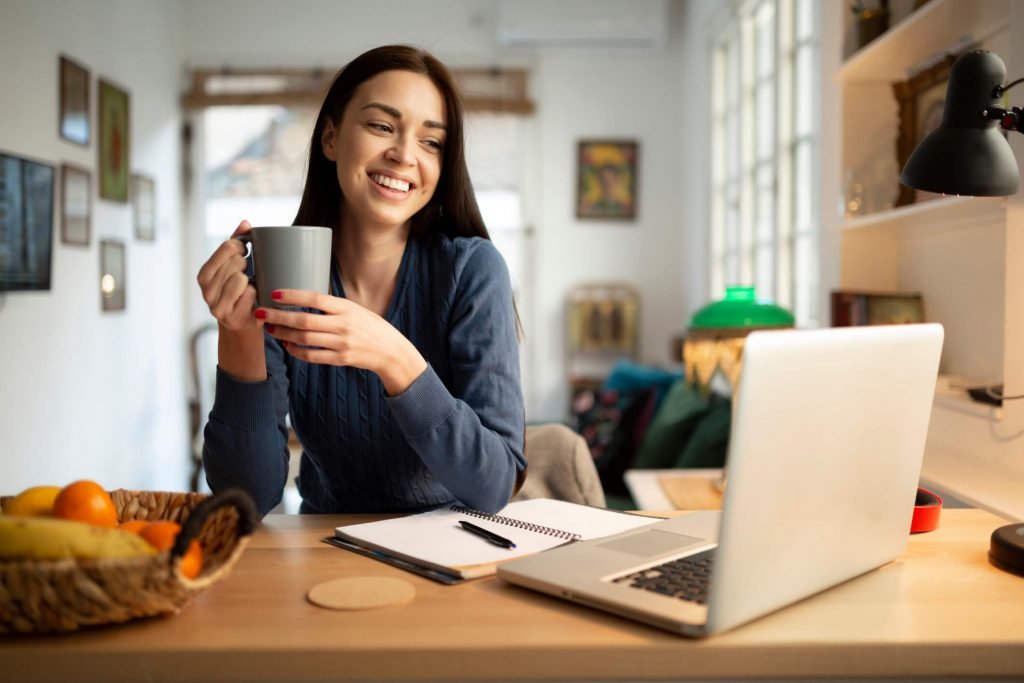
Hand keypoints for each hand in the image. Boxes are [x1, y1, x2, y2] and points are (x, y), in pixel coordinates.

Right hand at [196, 220, 257, 331]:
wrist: (243, 325)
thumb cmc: (241, 292)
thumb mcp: (235, 267)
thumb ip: (237, 244)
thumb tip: (245, 222)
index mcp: (204, 275)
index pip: (227, 247)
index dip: (241, 246)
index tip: (246, 252)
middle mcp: (206, 291)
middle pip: (236, 263)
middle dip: (247, 266)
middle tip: (248, 274)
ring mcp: (216, 306)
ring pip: (241, 279)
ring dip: (251, 282)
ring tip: (249, 288)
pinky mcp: (230, 318)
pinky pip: (250, 295)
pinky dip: (256, 296)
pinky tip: (253, 300)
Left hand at [256, 289, 427, 394]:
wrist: (391, 351)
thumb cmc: (371, 327)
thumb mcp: (356, 309)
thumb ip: (333, 307)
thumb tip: (303, 299)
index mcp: (347, 308)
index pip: (315, 299)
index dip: (293, 296)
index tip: (274, 293)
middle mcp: (343, 325)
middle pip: (304, 320)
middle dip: (279, 317)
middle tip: (261, 313)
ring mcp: (341, 344)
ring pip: (304, 339)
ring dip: (283, 334)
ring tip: (270, 329)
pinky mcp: (340, 359)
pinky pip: (312, 356)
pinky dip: (296, 351)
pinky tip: (287, 345)